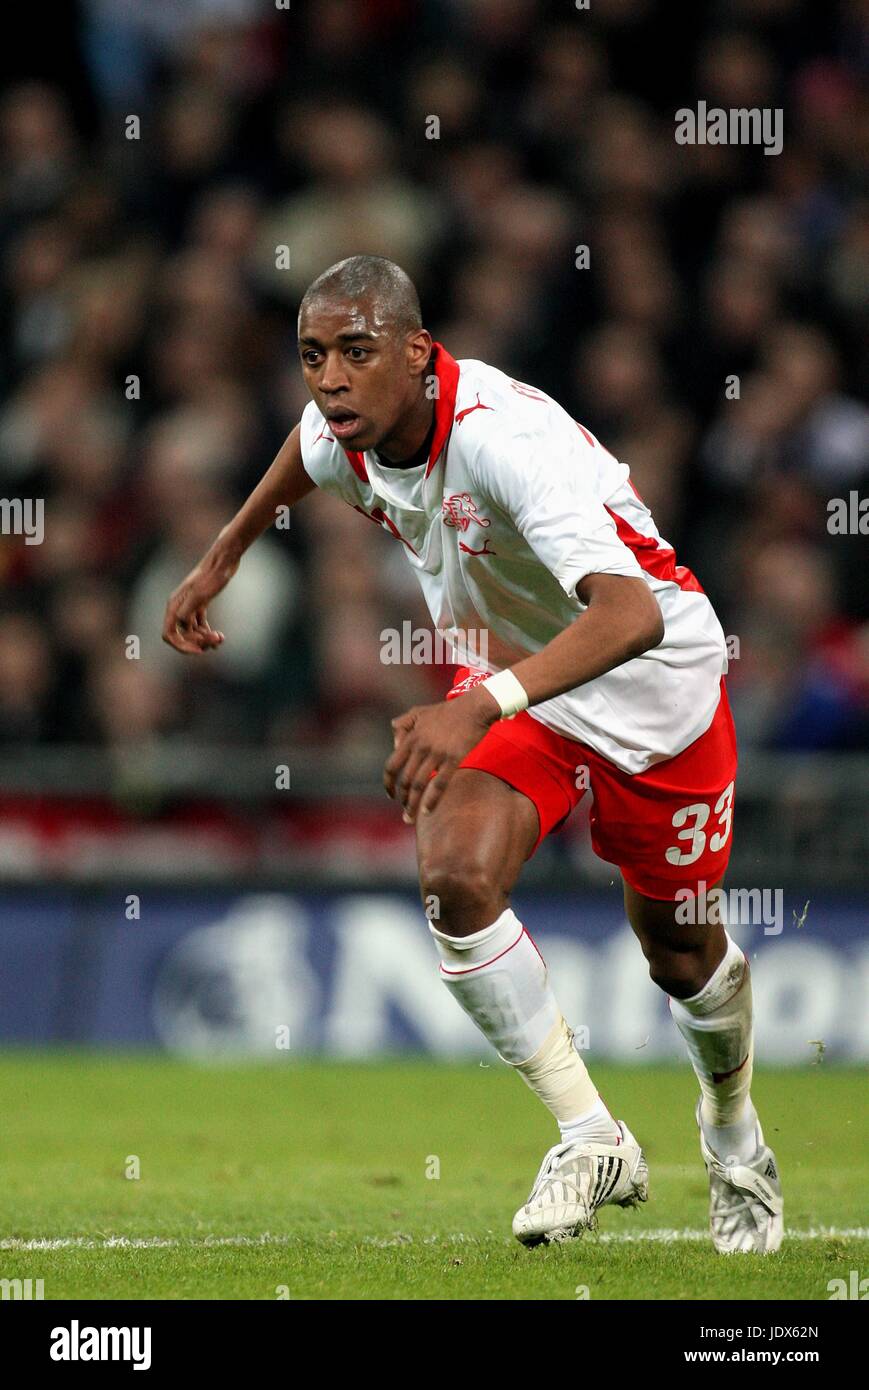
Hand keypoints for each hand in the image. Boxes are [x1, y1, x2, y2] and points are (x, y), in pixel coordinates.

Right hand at [162, 549, 238, 654]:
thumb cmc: (212, 575)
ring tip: (220, 638)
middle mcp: (179, 607)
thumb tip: (180, 624)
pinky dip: (208, 632)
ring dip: (205, 639)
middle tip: (216, 641)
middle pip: (182, 635)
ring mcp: (189, 606)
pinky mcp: (200, 604)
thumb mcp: (200, 595)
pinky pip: (200, 625)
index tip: (199, 650)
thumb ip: (187, 610)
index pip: (169, 634)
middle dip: (198, 642)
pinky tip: (220, 637)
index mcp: (175, 606)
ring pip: (192, 631)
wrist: (223, 559)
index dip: (181, 646)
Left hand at [383, 685, 498, 821]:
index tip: (390, 795)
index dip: (388, 783)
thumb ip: (402, 724)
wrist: (474, 708)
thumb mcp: (419, 711)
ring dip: (412, 804)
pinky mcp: (453, 758)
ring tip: (410, 818)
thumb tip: (395, 745)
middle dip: (401, 799)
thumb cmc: (448, 711)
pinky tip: (427, 811)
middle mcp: (420, 747)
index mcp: (411, 737)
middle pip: (404, 780)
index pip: (392, 765)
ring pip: (419, 785)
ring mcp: (436, 753)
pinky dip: (431, 800)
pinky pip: (439, 784)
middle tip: (403, 813)